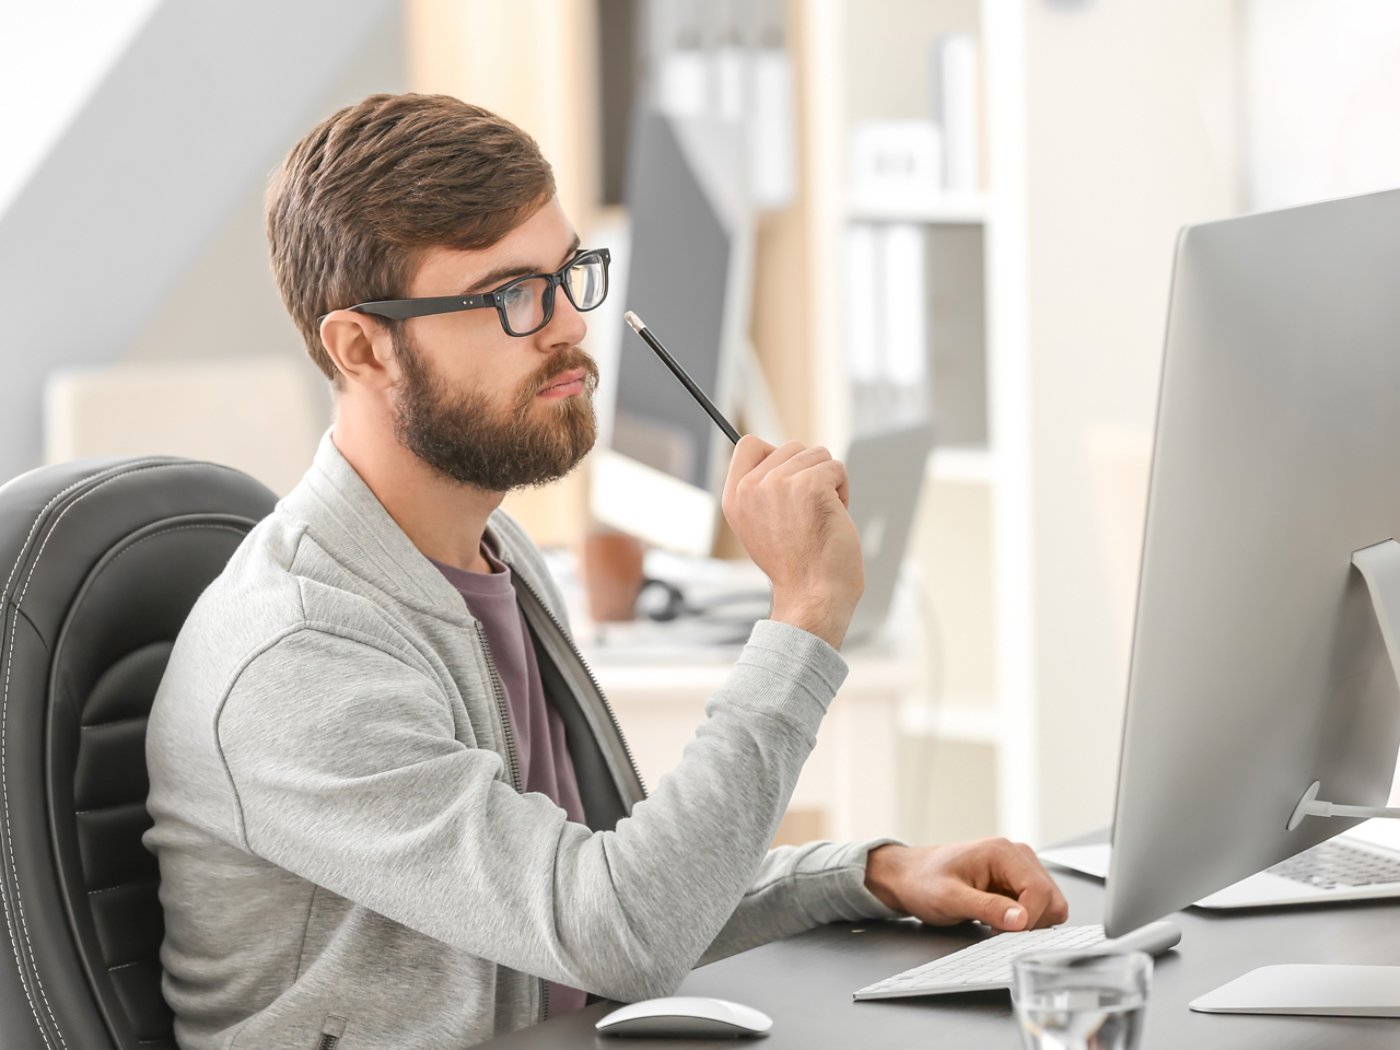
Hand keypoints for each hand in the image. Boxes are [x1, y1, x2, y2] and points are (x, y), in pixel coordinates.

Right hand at [721, 436, 864, 648]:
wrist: (813, 595)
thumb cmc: (796, 565)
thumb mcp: (758, 526)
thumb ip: (761, 491)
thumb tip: (783, 460)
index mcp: (734, 497)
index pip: (749, 444)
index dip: (775, 455)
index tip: (789, 479)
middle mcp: (751, 488)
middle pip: (790, 446)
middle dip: (808, 472)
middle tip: (807, 511)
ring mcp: (780, 484)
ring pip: (817, 454)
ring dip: (827, 481)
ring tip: (820, 515)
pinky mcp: (810, 486)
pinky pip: (836, 467)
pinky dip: (843, 490)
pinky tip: (834, 516)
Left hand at [863, 839, 1069, 931]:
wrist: (909, 876)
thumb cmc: (923, 882)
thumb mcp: (949, 899)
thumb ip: (986, 908)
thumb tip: (1021, 919)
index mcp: (1003, 852)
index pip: (1041, 891)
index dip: (1027, 920)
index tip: (1000, 931)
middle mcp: (1017, 856)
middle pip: (1052, 899)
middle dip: (1031, 922)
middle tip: (997, 928)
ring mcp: (1020, 868)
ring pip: (1050, 905)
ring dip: (1028, 922)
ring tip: (994, 922)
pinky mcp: (1018, 881)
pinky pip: (1039, 907)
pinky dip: (1024, 920)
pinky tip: (998, 919)